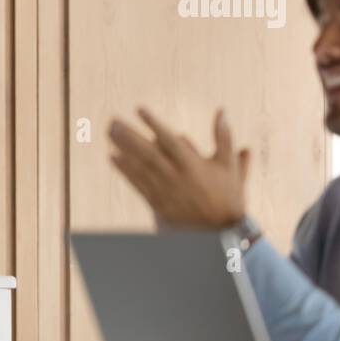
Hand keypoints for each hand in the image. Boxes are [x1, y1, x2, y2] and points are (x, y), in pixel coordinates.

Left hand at [107, 108, 249, 229]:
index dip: (154, 124)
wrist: (218, 232)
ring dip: (122, 148)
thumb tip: (222, 111)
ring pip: (139, 166)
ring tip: (110, 133)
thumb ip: (224, 137)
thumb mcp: (229, 165)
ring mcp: (163, 190)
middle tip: (113, 120)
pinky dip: (124, 170)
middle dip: (129, 135)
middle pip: (148, 152)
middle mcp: (175, 176)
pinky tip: (112, 157)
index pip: (169, 140)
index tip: (139, 109)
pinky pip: (137, 184)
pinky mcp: (156, 202)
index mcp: (193, 165)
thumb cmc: (227, 196)